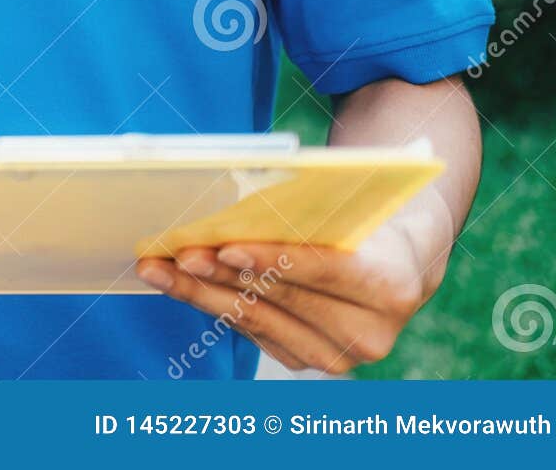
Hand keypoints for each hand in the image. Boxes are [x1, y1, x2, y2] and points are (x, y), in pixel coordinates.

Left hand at [135, 206, 449, 373]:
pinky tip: (178, 284)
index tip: (226, 249)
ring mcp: (336, 355)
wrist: (396, 261)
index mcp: (392, 286)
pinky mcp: (306, 358)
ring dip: (201, 293)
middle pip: (281, 299)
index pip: (324, 270)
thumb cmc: (366, 218)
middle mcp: (369, 333)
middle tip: (178, 254)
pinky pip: (250, 330)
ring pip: (256, 319)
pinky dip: (212, 303)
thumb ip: (313, 207)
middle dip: (223, 275)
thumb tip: (241, 197)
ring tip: (158, 269)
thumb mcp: (352, 204)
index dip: (273, 260)